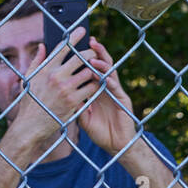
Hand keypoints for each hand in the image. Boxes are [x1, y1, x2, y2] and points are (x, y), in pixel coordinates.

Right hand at [11, 31, 98, 151]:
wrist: (30, 127)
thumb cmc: (30, 102)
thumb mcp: (29, 79)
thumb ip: (37, 61)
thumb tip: (42, 45)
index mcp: (46, 69)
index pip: (63, 47)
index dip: (75, 36)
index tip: (83, 30)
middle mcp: (57, 77)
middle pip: (81, 57)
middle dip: (90, 52)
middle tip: (94, 52)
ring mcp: (66, 89)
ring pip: (89, 71)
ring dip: (94, 69)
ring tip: (96, 68)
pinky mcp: (73, 102)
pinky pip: (91, 88)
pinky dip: (95, 84)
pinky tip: (96, 83)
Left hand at [78, 37, 139, 156]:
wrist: (116, 145)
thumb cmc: (100, 132)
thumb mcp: (83, 117)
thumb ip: (77, 104)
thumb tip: (65, 92)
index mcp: (97, 89)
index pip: (92, 68)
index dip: (88, 57)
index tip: (80, 47)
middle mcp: (106, 87)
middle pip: (103, 65)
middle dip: (98, 52)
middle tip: (91, 41)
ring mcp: (115, 92)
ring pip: (111, 73)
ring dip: (103, 65)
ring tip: (95, 58)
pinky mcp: (123, 100)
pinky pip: (116, 88)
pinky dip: (110, 82)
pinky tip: (105, 78)